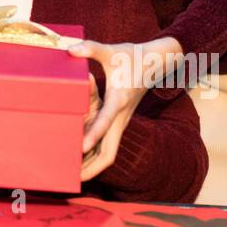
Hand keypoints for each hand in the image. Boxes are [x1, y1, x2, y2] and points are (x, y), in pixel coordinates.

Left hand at [69, 36, 182, 182]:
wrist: (156, 62)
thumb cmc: (133, 56)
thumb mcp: (112, 51)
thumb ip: (91, 49)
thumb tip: (70, 49)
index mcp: (119, 101)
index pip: (106, 122)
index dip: (94, 134)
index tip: (80, 147)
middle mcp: (121, 117)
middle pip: (109, 153)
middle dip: (92, 167)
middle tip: (71, 177)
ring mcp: (120, 121)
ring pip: (108, 152)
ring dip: (92, 164)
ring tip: (71, 175)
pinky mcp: (119, 121)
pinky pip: (107, 144)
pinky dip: (95, 154)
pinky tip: (79, 158)